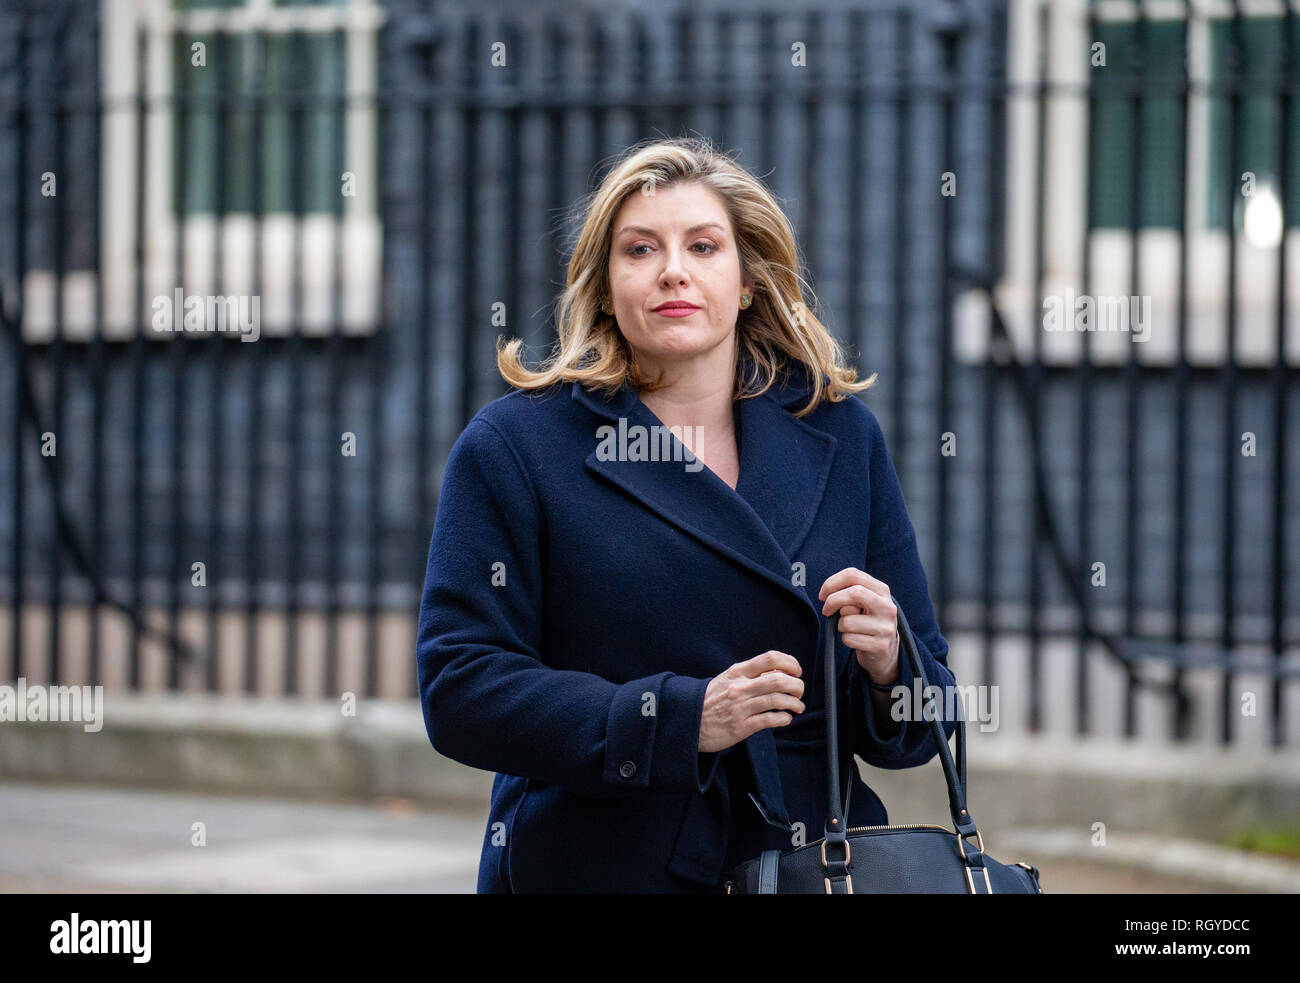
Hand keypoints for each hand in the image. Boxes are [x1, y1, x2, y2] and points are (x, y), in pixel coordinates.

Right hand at [698, 651, 805, 752]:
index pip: (770, 658)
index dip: (790, 662)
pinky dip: (784, 719)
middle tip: (799, 691)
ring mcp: (740, 708)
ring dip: (794, 703)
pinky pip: (769, 720)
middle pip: (778, 679)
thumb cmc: (711, 700)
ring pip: (777, 700)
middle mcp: (739, 688)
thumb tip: (780, 672)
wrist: (688, 721)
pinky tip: (786, 719)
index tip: (796, 670)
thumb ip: (750, 675)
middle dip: (797, 685)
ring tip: (797, 707)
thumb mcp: (727, 679)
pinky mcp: (741, 727)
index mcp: (737, 672)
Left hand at [818, 567, 900, 685]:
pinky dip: (846, 639)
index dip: (832, 583)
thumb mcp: (865, 602)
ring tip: (850, 628)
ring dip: (840, 625)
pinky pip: (849, 639)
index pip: (853, 575)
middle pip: (854, 593)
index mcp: (882, 591)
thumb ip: (850, 591)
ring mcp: (885, 627)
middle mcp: (887, 607)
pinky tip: (855, 640)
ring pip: (847, 620)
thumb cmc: (867, 622)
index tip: (823, 594)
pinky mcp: (880, 645)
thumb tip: (827, 593)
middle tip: (827, 610)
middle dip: (833, 601)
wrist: (885, 650)